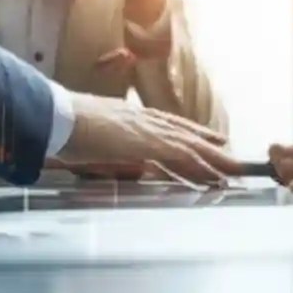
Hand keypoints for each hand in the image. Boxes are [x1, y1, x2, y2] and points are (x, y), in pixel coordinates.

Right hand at [57, 93, 240, 185]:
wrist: (57, 117)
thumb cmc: (63, 127)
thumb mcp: (90, 135)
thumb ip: (107, 144)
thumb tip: (112, 154)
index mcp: (131, 116)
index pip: (169, 124)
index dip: (191, 133)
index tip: (209, 138)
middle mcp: (145, 119)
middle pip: (186, 134)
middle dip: (210, 147)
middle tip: (233, 159)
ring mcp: (149, 130)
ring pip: (191, 146)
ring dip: (215, 159)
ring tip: (235, 169)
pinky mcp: (150, 143)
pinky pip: (184, 156)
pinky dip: (202, 166)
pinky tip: (216, 176)